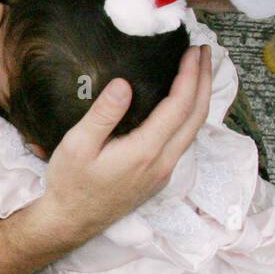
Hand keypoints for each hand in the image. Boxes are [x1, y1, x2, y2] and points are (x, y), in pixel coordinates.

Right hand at [40, 45, 211, 240]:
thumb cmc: (70, 183)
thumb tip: (123, 84)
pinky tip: (182, 104)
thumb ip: (102, 115)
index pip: (179, 107)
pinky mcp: (158, 176)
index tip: (191, 52)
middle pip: (197, 117)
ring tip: (199, 72)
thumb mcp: (76, 146)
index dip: (190, 76)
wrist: (71, 221)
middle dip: (204, 81)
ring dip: (200, 98)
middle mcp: (162, 162)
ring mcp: (164, 171)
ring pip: (194, 130)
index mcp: (145, 151)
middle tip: (204, 52)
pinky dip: (190, 115)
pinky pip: (183, 140)